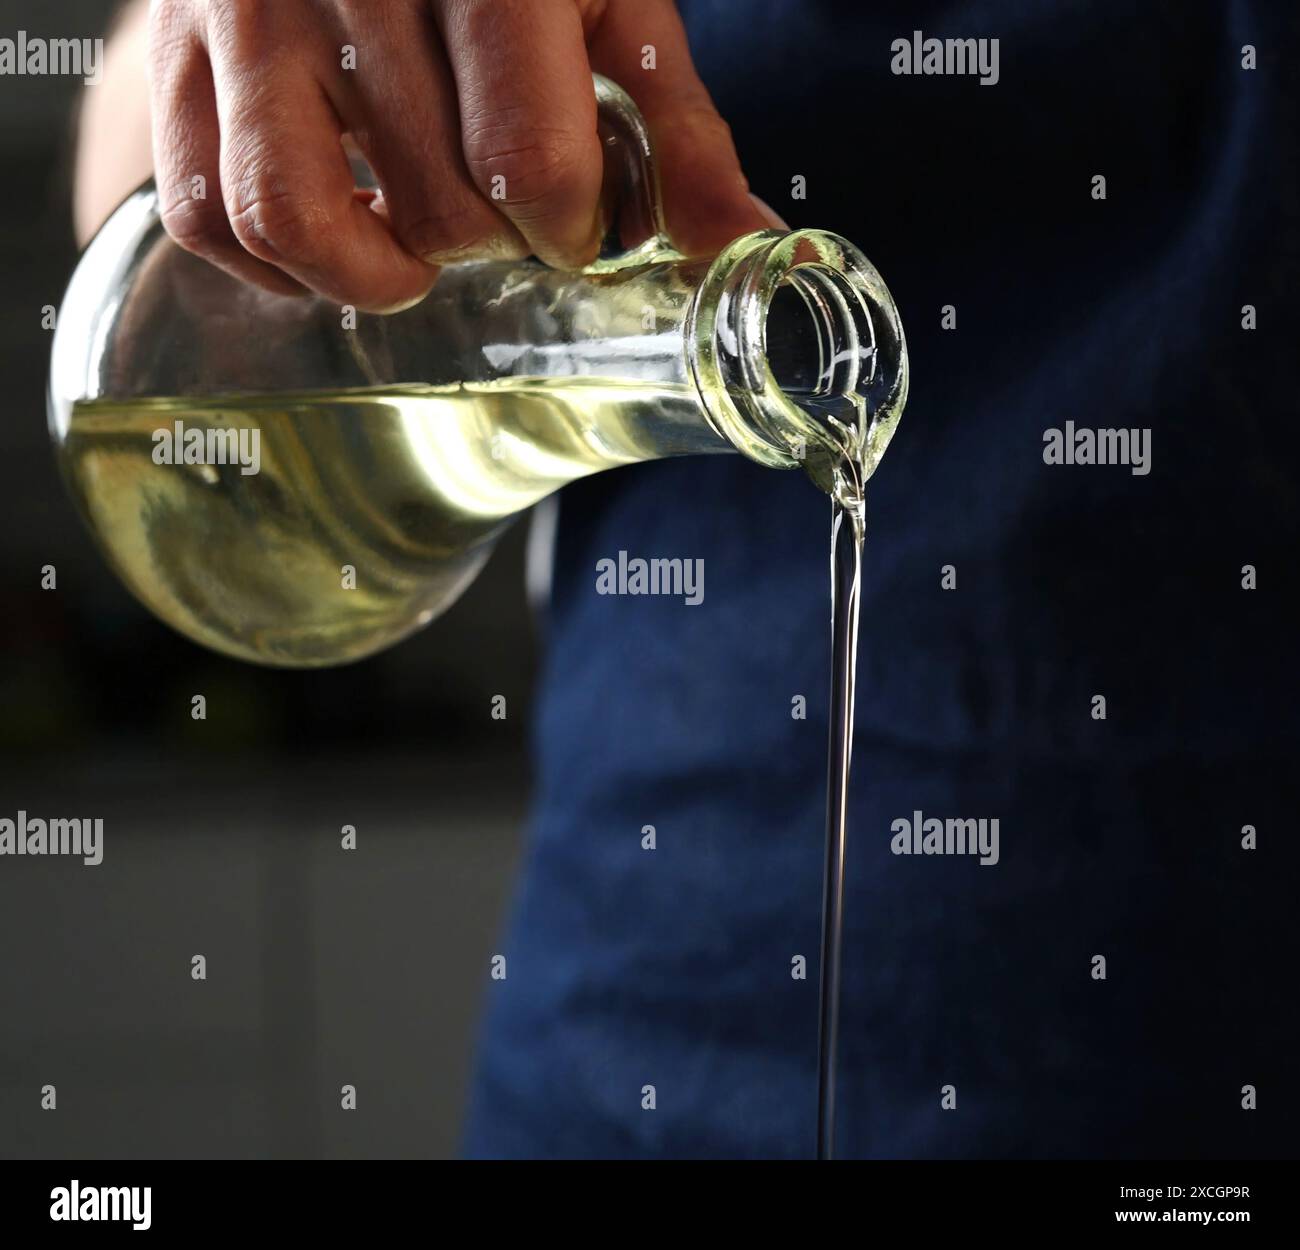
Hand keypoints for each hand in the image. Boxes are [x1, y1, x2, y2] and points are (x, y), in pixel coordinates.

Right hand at [147, 0, 773, 310]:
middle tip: (504, 215)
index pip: (528, 164)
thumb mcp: (616, 6)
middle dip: (489, 243)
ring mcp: (248, 15)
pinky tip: (338, 242)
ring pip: (293, 216)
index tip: (574, 220)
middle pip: (432, 206)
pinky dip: (274, 265)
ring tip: (418, 258)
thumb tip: (745, 247)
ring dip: (375, 275)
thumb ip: (681, 132)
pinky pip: (206, 211)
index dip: (567, 227)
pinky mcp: (182, 56)